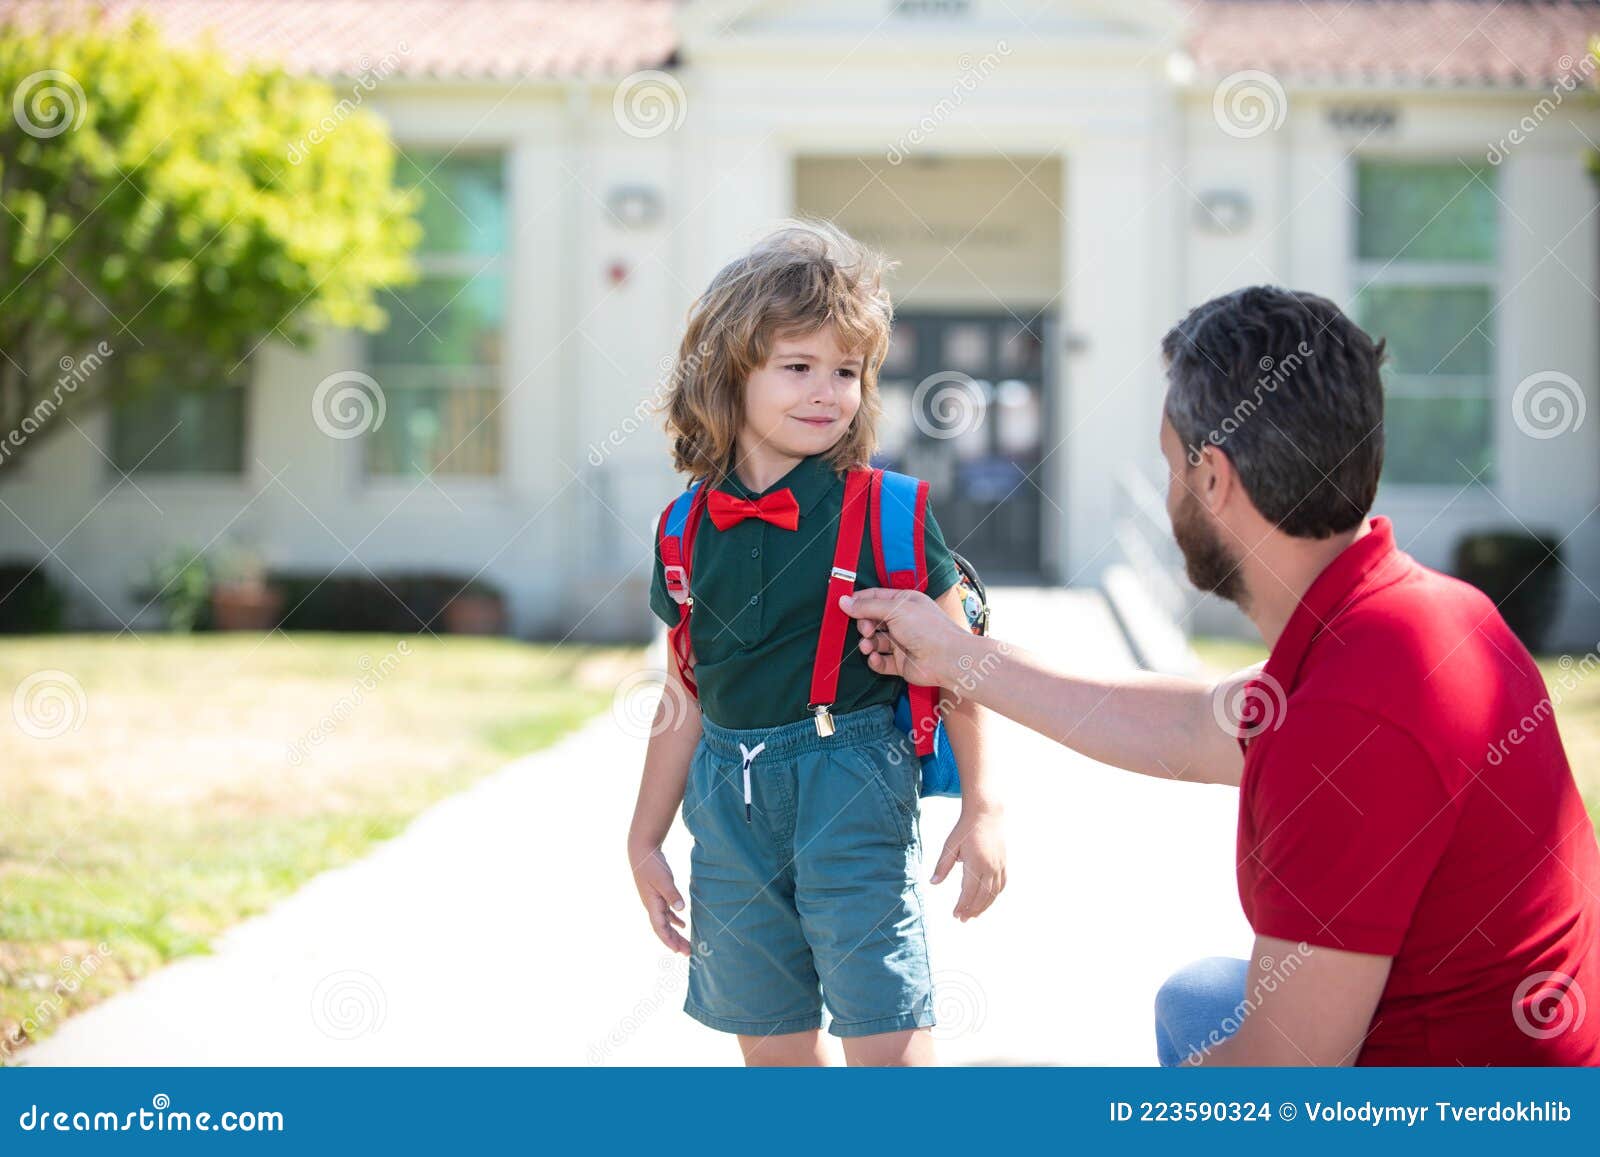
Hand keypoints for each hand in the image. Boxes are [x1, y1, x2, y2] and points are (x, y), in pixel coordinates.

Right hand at [630, 844, 690, 954]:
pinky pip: (667, 913)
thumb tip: (681, 909)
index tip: (678, 951)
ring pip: (666, 923)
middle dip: (675, 942)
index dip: (669, 941)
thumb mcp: (663, 879)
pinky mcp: (658, 895)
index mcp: (652, 905)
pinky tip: (683, 925)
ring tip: (686, 945)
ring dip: (675, 934)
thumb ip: (672, 894)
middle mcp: (652, 906)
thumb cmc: (651, 865)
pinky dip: (675, 921)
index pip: (660, 928)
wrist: (642, 851)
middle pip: (663, 929)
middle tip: (688, 953)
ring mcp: (655, 902)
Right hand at [840, 587, 964, 686]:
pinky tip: (875, 658)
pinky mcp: (900, 663)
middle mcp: (902, 621)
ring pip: (874, 642)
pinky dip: (875, 660)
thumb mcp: (895, 608)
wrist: (947, 658)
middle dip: (864, 625)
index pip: (875, 598)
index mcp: (904, 602)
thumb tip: (844, 602)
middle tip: (866, 630)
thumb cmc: (928, 628)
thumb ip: (867, 606)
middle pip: (872, 620)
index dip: (858, 601)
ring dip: (867, 644)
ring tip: (867, 646)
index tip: (843, 606)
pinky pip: (880, 661)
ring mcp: (901, 642)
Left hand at [931, 806, 1006, 920]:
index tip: (955, 915)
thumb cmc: (965, 829)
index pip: (969, 892)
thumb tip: (933, 883)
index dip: (962, 906)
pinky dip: (994, 895)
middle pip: (982, 896)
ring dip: (984, 906)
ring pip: (993, 893)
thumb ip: (942, 866)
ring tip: (973, 915)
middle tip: (962, 919)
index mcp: (975, 863)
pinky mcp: (1003, 863)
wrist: (986, 814)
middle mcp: (990, 867)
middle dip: (972, 910)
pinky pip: (1002, 884)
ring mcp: (999, 865)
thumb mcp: (950, 846)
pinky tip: (987, 901)